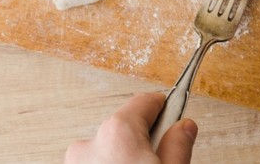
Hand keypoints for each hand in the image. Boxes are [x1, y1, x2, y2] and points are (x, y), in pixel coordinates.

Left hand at [66, 92, 196, 163]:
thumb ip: (178, 146)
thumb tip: (184, 128)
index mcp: (118, 133)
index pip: (146, 102)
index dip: (166, 107)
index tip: (176, 113)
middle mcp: (89, 143)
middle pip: (126, 127)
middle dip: (143, 139)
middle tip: (160, 158)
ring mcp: (75, 161)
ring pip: (107, 149)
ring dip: (123, 157)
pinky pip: (94, 162)